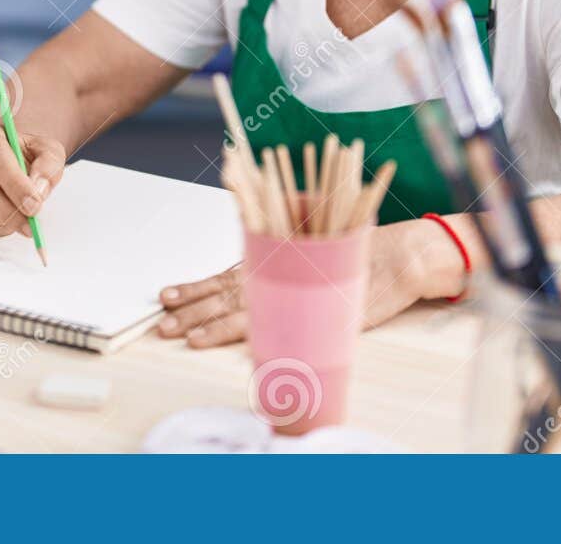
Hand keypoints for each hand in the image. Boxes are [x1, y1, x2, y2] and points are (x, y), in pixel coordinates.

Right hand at [0, 123, 66, 238]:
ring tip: (26, 220)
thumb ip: (48, 166)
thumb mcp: (49, 151)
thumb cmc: (30, 153)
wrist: (17, 158)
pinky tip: (12, 219)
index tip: (35, 203)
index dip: (15, 185)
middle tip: (32, 224)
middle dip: (9, 210)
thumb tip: (38, 189)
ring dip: (5, 220)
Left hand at [157, 219, 467, 347]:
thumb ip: (279, 233)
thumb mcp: (316, 237)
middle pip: (224, 294)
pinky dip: (234, 332)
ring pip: (238, 309)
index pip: (226, 276)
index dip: (196, 286)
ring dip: (205, 322)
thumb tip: (242, 222)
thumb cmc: (356, 247)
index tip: (168, 294)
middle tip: (162, 319)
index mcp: (274, 258)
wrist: (398, 259)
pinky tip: (210, 339)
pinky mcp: (307, 309)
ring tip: (179, 332)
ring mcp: (291, 294)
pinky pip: (264, 324)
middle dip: (191, 307)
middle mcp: (277, 275)